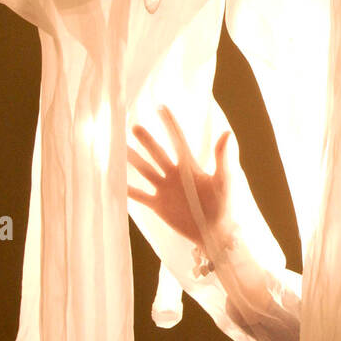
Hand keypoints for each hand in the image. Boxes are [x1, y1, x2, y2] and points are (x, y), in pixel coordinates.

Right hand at [128, 104, 231, 246]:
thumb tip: (226, 132)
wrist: (215, 233)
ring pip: (145, 170)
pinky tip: (113, 181)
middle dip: (146, 140)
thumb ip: (223, 158)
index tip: (160, 106)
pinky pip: (139, 195)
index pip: (178, 139)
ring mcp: (165, 189)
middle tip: (133, 125)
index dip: (169, 124)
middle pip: (157, 152)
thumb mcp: (224, 180)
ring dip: (132, 159)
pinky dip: (126, 189)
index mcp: (190, 166)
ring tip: (118, 147)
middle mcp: (175, 174)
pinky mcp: (159, 205)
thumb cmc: (224, 206)